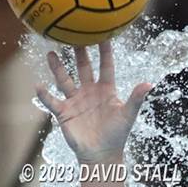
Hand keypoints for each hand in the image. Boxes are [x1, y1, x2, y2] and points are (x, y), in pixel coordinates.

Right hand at [35, 42, 151, 163]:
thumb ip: (135, 99)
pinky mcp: (64, 112)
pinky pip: (52, 101)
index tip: (103, 32)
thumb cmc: (117, 136)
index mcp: (106, 90)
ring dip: (57, 67)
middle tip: (73, 32)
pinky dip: (44, 94)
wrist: (101, 155)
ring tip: (51, 52)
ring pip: (64, 79)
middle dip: (79, 51)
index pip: (105, 66)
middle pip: (83, 67)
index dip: (105, 50)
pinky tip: (37, 85)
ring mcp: (75, 101)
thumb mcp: (127, 116)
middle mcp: (89, 92)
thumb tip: (150, 84)